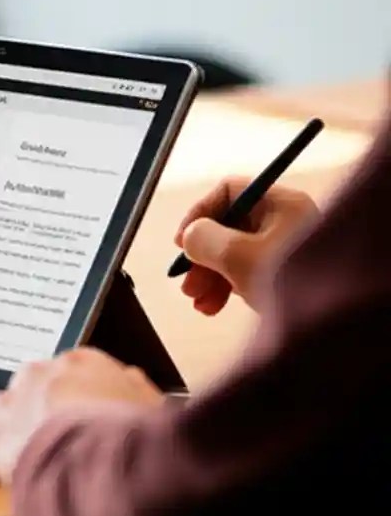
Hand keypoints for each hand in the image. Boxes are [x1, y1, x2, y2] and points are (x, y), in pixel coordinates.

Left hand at [0, 348, 162, 485]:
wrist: (108, 458)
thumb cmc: (136, 433)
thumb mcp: (152, 404)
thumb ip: (135, 387)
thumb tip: (132, 380)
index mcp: (83, 363)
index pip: (70, 369)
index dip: (73, 394)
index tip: (80, 410)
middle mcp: (42, 375)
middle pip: (29, 387)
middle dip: (36, 409)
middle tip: (55, 435)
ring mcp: (13, 406)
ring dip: (7, 429)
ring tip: (25, 452)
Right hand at [175, 176, 318, 314]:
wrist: (334, 323)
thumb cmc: (289, 282)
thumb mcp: (237, 255)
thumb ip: (204, 239)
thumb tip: (191, 236)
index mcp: (282, 204)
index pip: (228, 192)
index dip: (199, 214)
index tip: (182, 243)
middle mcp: (288, 221)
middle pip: (229, 227)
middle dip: (203, 257)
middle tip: (187, 285)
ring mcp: (291, 250)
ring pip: (237, 254)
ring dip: (212, 277)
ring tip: (199, 304)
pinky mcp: (292, 276)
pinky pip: (252, 274)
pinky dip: (230, 288)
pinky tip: (216, 308)